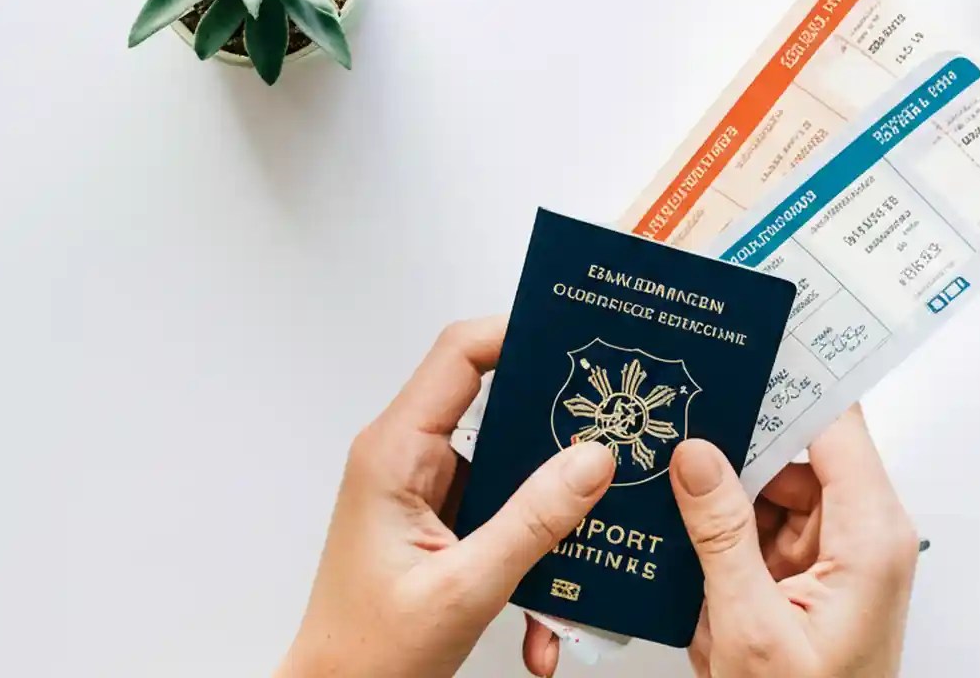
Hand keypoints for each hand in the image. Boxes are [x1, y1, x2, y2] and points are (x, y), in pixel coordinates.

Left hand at [276, 317, 614, 677]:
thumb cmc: (365, 652)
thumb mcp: (463, 586)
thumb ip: (532, 520)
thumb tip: (591, 459)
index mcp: (395, 454)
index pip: (460, 355)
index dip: (518, 332)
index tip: (577, 339)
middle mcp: (409, 460)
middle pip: (497, 402)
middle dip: (557, 424)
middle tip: (614, 430)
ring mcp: (428, 490)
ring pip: (511, 465)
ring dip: (550, 507)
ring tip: (590, 532)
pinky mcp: (444, 522)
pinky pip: (505, 513)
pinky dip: (534, 554)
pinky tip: (545, 610)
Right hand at [677, 405, 917, 677]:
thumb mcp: (748, 626)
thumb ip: (719, 532)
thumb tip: (696, 455)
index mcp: (870, 536)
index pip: (836, 425)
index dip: (792, 381)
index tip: (743, 354)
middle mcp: (864, 534)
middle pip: (797, 453)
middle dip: (736, 449)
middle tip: (679, 431)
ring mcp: (837, 553)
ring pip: (773, 488)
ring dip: (725, 500)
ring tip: (676, 505)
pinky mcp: (813, 573)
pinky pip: (765, 526)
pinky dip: (727, 536)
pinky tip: (695, 553)